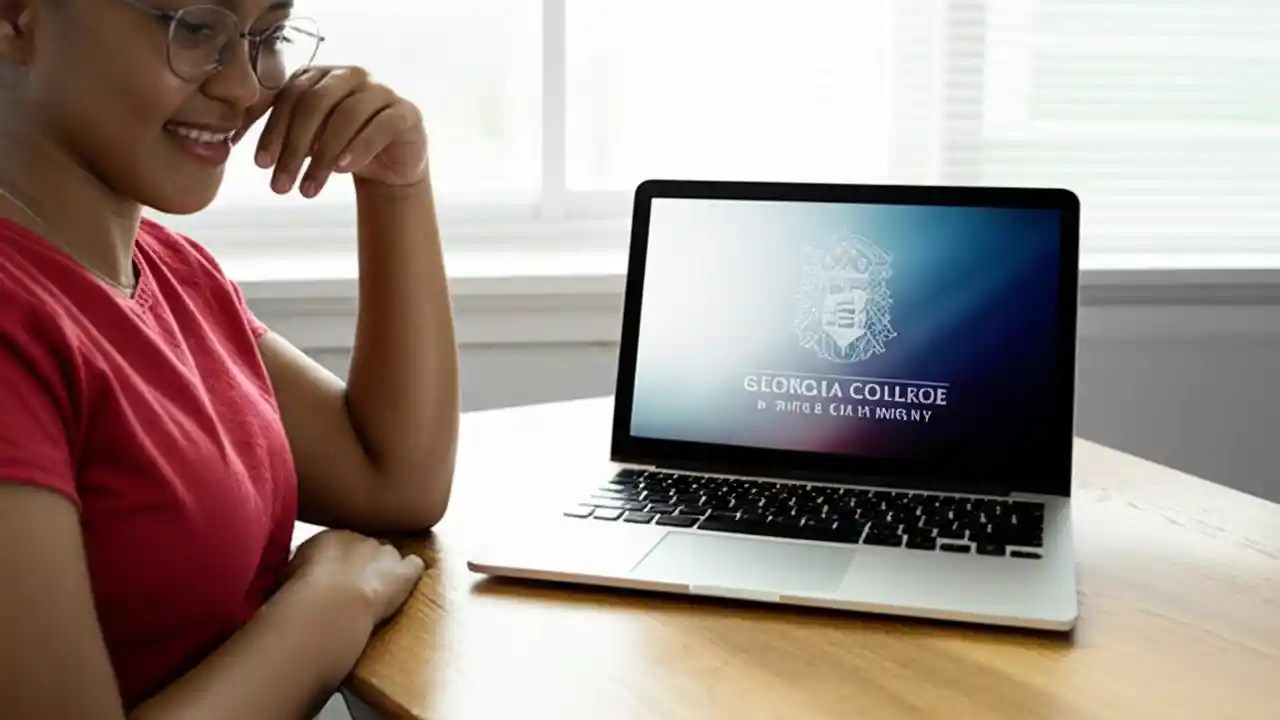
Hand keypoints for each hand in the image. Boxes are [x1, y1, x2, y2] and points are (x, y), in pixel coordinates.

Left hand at [253, 66, 427, 197]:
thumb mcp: (307, 140)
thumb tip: (230, 140)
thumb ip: (280, 133)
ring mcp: (380, 91)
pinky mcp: (404, 113)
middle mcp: (349, 75)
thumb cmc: (342, 148)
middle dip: (292, 147)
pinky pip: (379, 126)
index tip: (258, 162)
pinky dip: (357, 148)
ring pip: (344, 117)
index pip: (288, 95)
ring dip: (321, 157)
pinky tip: (341, 170)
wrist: (392, 165)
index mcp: (319, 75)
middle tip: (279, 184)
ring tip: (307, 190)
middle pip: (313, 104)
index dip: (270, 128)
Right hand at [286, 529, 425, 626]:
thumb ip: (298, 568)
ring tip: (380, 586)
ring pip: (390, 556)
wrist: (331, 603)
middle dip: (364, 562)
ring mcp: (386, 555)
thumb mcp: (288, 575)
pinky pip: (414, 565)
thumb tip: (293, 573)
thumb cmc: (303, 593)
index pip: (341, 543)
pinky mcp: (405, 573)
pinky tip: (408, 580)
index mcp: (331, 537)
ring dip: (386, 569)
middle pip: (367, 546)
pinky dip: (412, 572)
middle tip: (356, 584)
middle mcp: (361, 539)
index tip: (335, 576)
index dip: (340, 560)